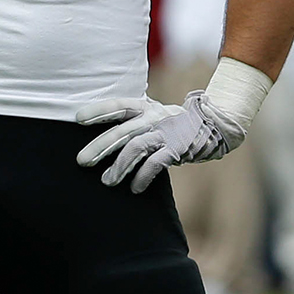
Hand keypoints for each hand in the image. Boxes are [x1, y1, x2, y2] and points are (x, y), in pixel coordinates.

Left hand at [76, 90, 239, 193]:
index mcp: (146, 107)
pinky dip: (142, 177)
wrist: (215, 123)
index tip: (78, 119)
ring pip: (135, 148)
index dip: (99, 111)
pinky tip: (134, 188)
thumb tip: (106, 138)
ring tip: (107, 181)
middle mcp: (153, 117)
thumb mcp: (155, 115)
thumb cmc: (177, 123)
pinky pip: (154, 164)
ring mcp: (165, 133)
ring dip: (119, 166)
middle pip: (121, 131)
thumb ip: (135, 122)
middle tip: (81, 161)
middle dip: (100, 146)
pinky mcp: (176, 149)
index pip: (119, 105)